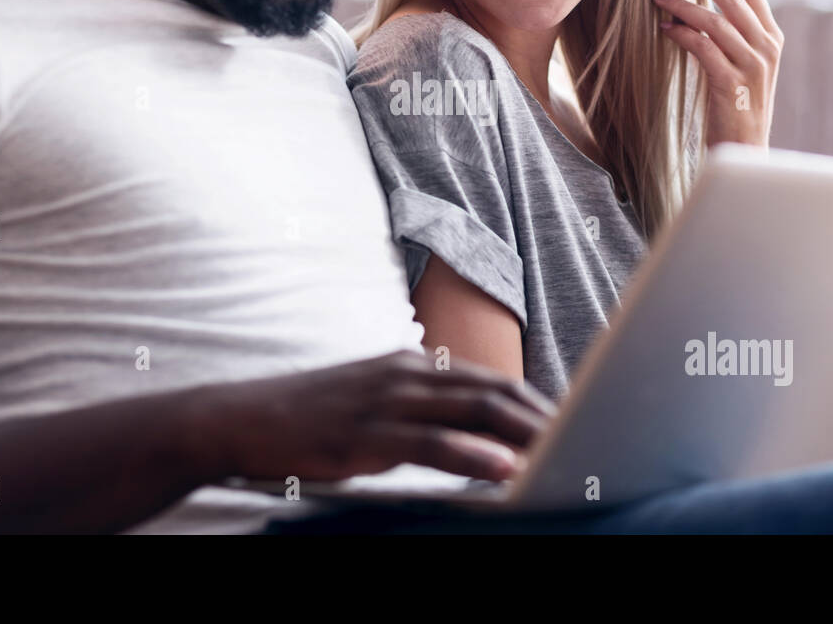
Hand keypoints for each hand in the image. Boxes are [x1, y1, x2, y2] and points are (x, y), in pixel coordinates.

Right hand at [196, 350, 556, 482]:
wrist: (243, 418)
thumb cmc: (314, 417)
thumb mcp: (375, 403)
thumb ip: (422, 410)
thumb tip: (472, 431)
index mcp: (413, 365)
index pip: (491, 381)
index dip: (536, 402)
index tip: (575, 424)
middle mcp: (407, 373)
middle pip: (493, 391)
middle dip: (543, 417)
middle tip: (589, 441)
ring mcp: (386, 400)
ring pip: (472, 411)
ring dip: (522, 433)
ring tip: (564, 453)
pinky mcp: (366, 433)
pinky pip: (430, 442)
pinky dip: (472, 454)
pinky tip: (503, 468)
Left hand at [652, 0, 782, 147]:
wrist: (744, 152)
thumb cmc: (736, 107)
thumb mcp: (740, 66)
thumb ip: (731, 37)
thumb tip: (699, 7)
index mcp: (771, 39)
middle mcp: (767, 49)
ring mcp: (752, 67)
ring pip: (716, 21)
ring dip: (683, 4)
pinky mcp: (731, 84)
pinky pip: (704, 48)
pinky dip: (682, 34)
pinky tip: (664, 28)